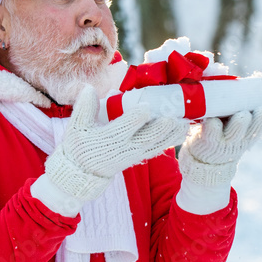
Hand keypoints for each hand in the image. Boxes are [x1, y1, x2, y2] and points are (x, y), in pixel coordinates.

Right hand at [45, 85, 189, 204]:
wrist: (81, 173)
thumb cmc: (78, 146)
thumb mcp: (76, 127)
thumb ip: (84, 107)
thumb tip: (89, 88)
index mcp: (108, 138)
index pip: (124, 127)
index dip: (136, 117)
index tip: (146, 106)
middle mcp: (123, 148)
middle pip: (146, 137)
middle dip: (160, 128)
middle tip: (173, 118)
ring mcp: (133, 154)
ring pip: (155, 144)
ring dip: (171, 135)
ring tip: (185, 123)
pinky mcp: (138, 157)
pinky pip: (156, 149)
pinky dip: (169, 141)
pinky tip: (181, 132)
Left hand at [179, 98, 261, 188]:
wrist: (205, 158)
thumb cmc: (225, 129)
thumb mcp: (241, 116)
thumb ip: (251, 97)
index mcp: (254, 126)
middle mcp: (243, 135)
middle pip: (255, 127)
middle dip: (261, 118)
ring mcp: (226, 140)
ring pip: (235, 132)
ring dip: (239, 124)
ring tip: (243, 116)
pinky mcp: (208, 141)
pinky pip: (211, 133)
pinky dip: (213, 127)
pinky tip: (212, 121)